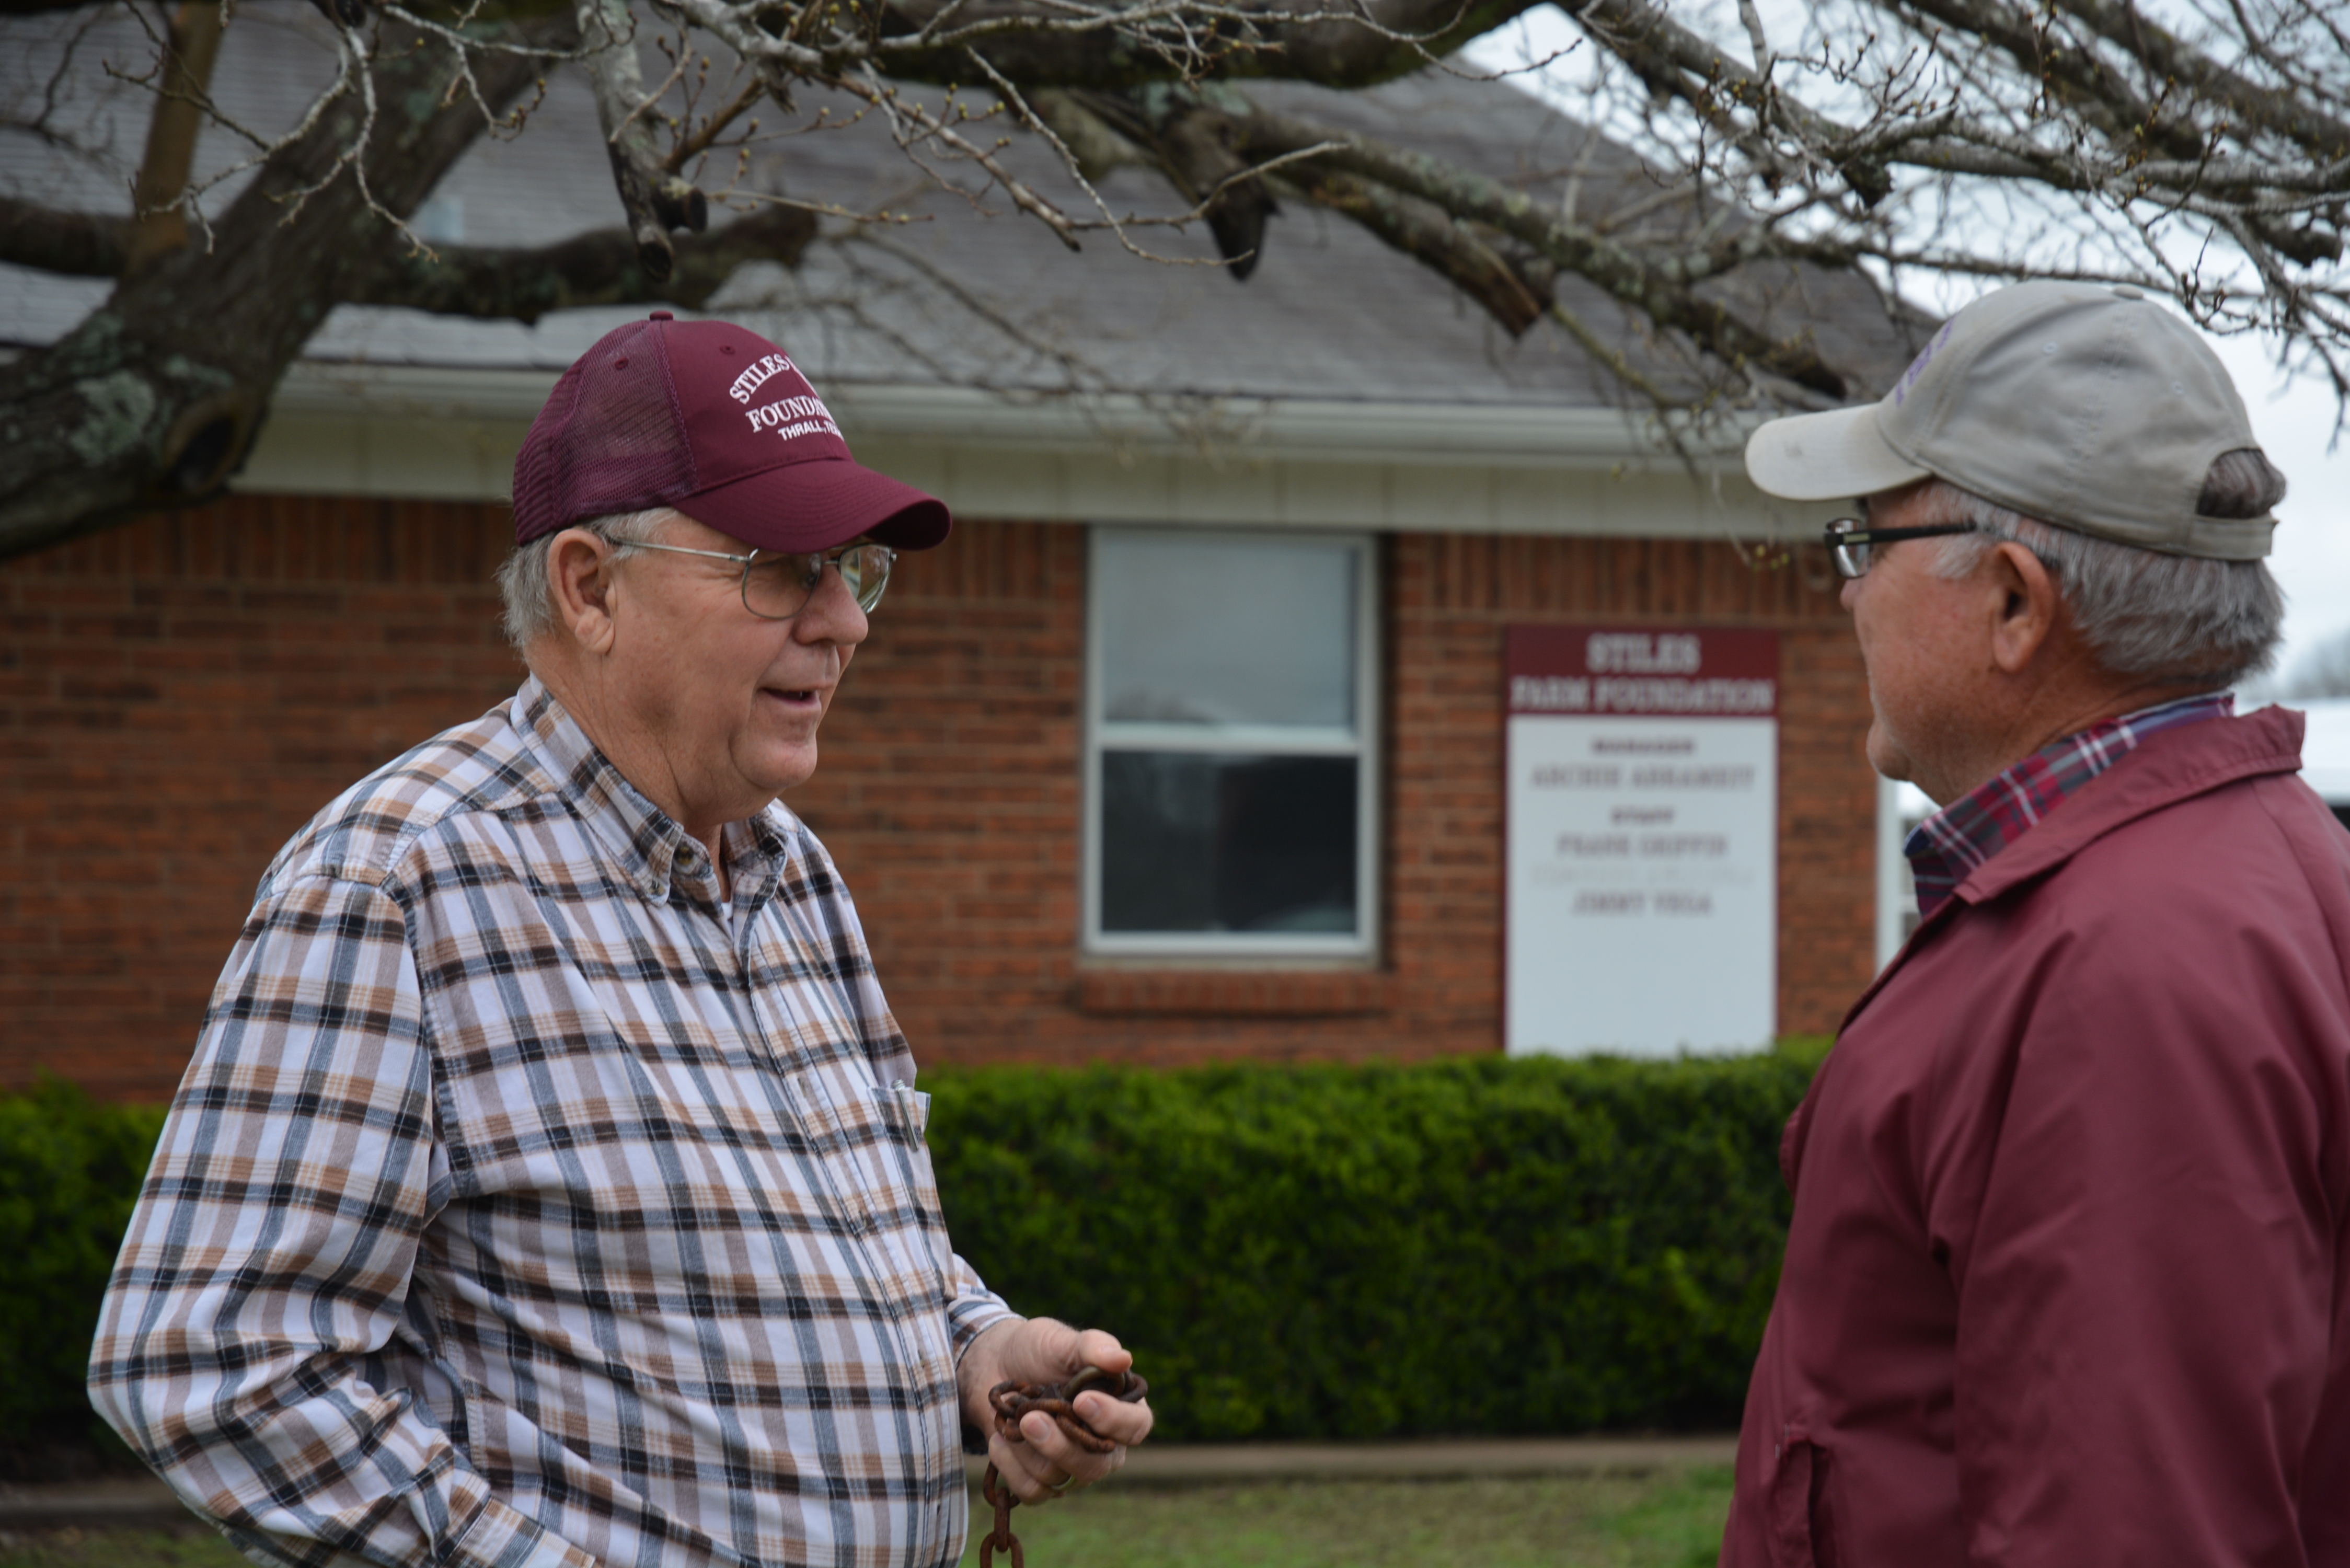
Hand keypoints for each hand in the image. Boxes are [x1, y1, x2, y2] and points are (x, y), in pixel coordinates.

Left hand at [960, 1318, 1153, 1504]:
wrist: (995, 1364)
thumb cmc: (1038, 1350)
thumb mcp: (1061, 1340)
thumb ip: (1092, 1346)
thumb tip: (1123, 1359)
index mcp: (1120, 1406)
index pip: (1136, 1426)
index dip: (1114, 1420)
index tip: (1081, 1401)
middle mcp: (1102, 1442)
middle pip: (1097, 1465)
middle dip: (1061, 1446)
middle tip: (1030, 1418)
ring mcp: (1072, 1464)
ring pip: (1060, 1479)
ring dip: (1029, 1450)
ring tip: (1012, 1418)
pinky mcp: (1041, 1478)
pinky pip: (1033, 1491)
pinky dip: (1011, 1467)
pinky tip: (1000, 1440)